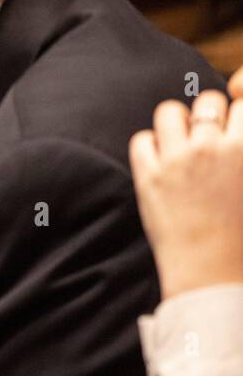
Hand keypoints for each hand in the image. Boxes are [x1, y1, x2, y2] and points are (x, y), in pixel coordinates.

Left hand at [130, 82, 242, 298]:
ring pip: (169, 111)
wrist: (213, 275)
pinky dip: (149, 146)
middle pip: (208, 100)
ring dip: (176, 122)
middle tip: (209, 135)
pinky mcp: (148, 175)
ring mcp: (177, 159)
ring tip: (180, 141)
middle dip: (209, 113)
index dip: (240, 114)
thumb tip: (237, 137)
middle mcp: (213, 148)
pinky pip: (141, 139)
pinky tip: (158, 161)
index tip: (235, 127)